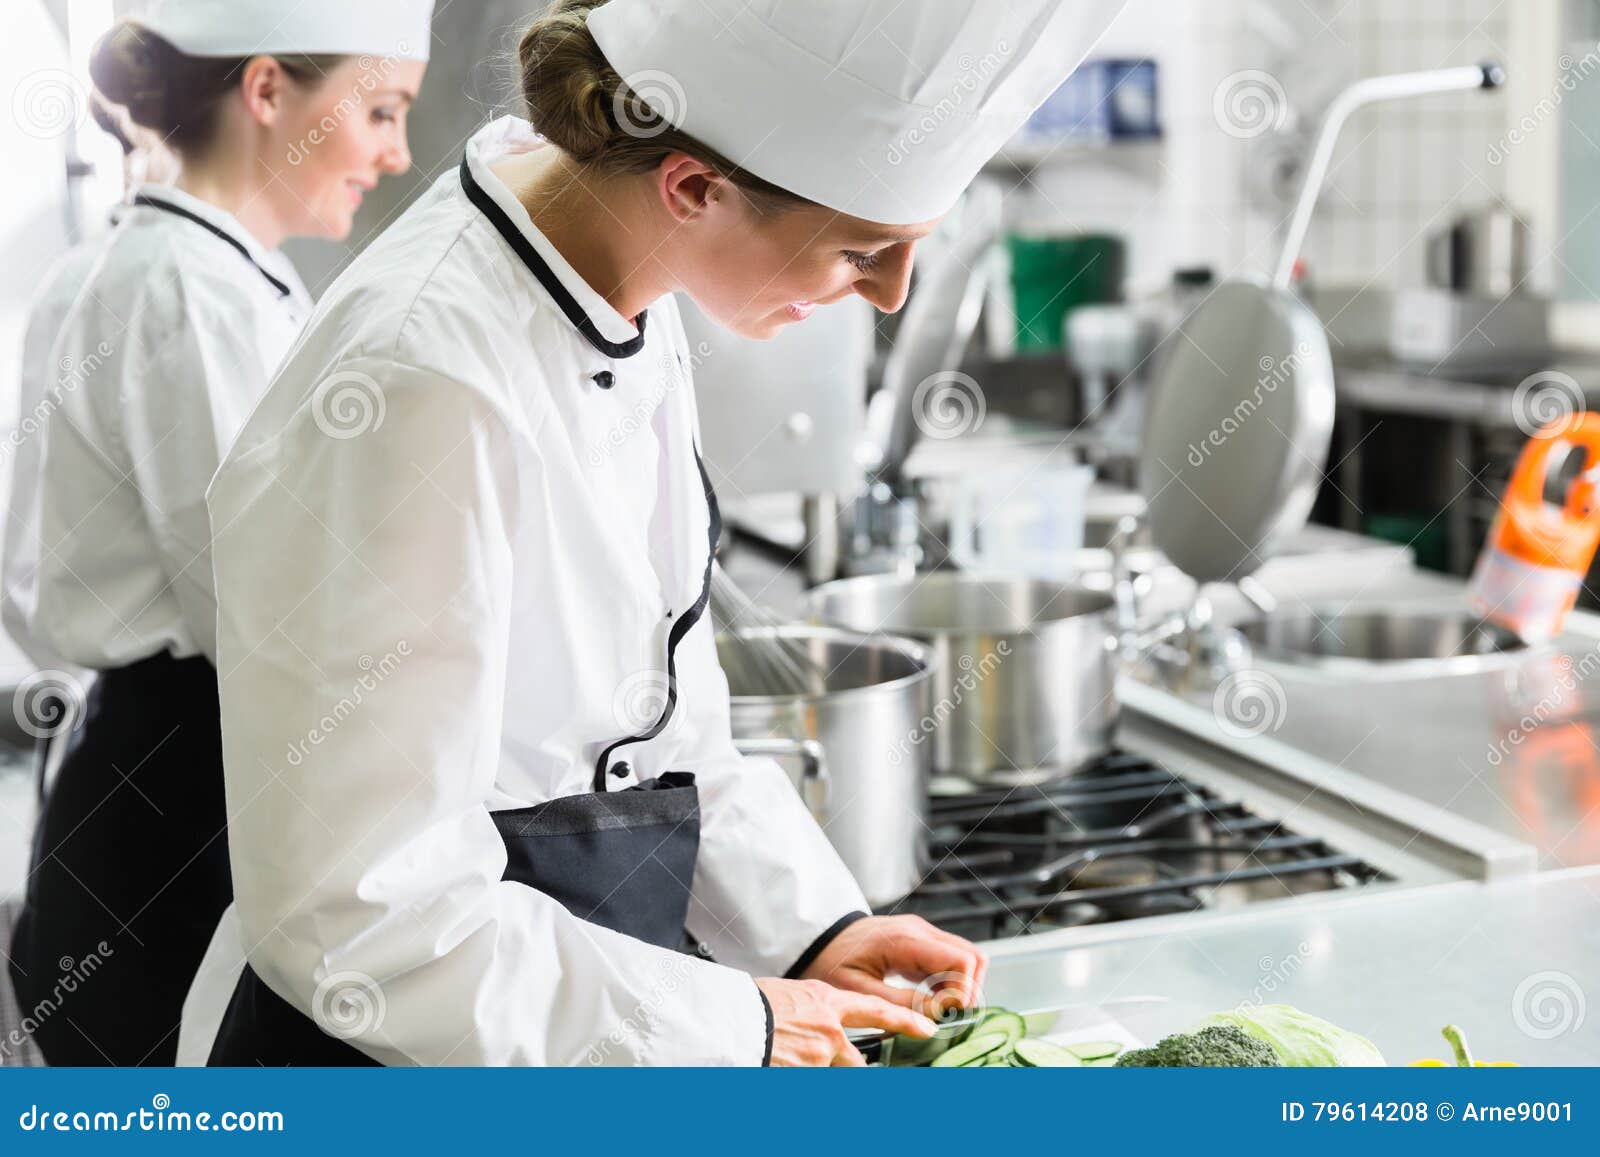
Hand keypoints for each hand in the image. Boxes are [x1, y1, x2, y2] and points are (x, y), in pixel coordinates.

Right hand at [755, 977, 935, 1065]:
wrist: (724, 1021)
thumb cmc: (743, 1004)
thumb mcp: (783, 995)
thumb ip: (806, 1010)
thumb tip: (806, 1021)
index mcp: (824, 1001)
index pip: (875, 1010)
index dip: (904, 1020)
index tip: (925, 1028)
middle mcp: (829, 1032)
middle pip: (856, 1062)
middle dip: (847, 1071)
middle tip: (824, 1066)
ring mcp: (819, 1059)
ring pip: (831, 1076)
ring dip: (812, 1071)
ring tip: (787, 1062)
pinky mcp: (807, 1077)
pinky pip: (810, 1082)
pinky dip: (796, 1078)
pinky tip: (779, 1070)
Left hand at [800, 914, 988, 1018]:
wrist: (819, 940)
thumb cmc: (832, 962)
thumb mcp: (860, 990)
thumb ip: (902, 1004)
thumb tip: (939, 1016)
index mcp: (906, 940)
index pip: (961, 960)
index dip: (964, 991)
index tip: (948, 1014)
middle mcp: (920, 931)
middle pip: (972, 957)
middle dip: (967, 990)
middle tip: (946, 1014)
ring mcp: (922, 933)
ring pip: (967, 957)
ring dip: (961, 986)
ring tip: (937, 1007)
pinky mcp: (921, 941)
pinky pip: (951, 959)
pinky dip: (950, 981)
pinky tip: (931, 998)